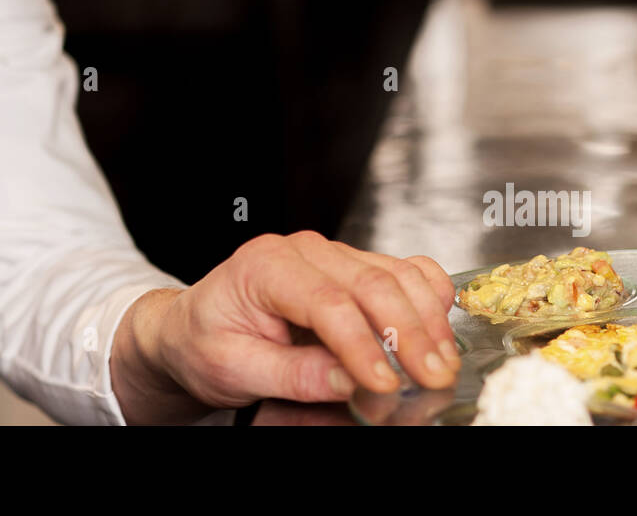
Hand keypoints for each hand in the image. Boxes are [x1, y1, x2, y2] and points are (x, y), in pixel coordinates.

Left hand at [110, 231, 459, 422]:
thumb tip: (349, 382)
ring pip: (395, 273)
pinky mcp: (353, 268)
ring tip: (442, 363)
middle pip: (371, 283)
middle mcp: (304, 251)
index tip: (384, 384)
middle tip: (432, 378)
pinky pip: (401, 270)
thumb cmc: (206, 342)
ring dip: (427, 319)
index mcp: (265, 266)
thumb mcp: (234, 369)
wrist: (194, 327)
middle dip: (408, 334)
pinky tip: (439, 327)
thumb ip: (293, 375)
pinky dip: (427, 296)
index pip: (326, 302)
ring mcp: (333, 255)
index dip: (361, 344)